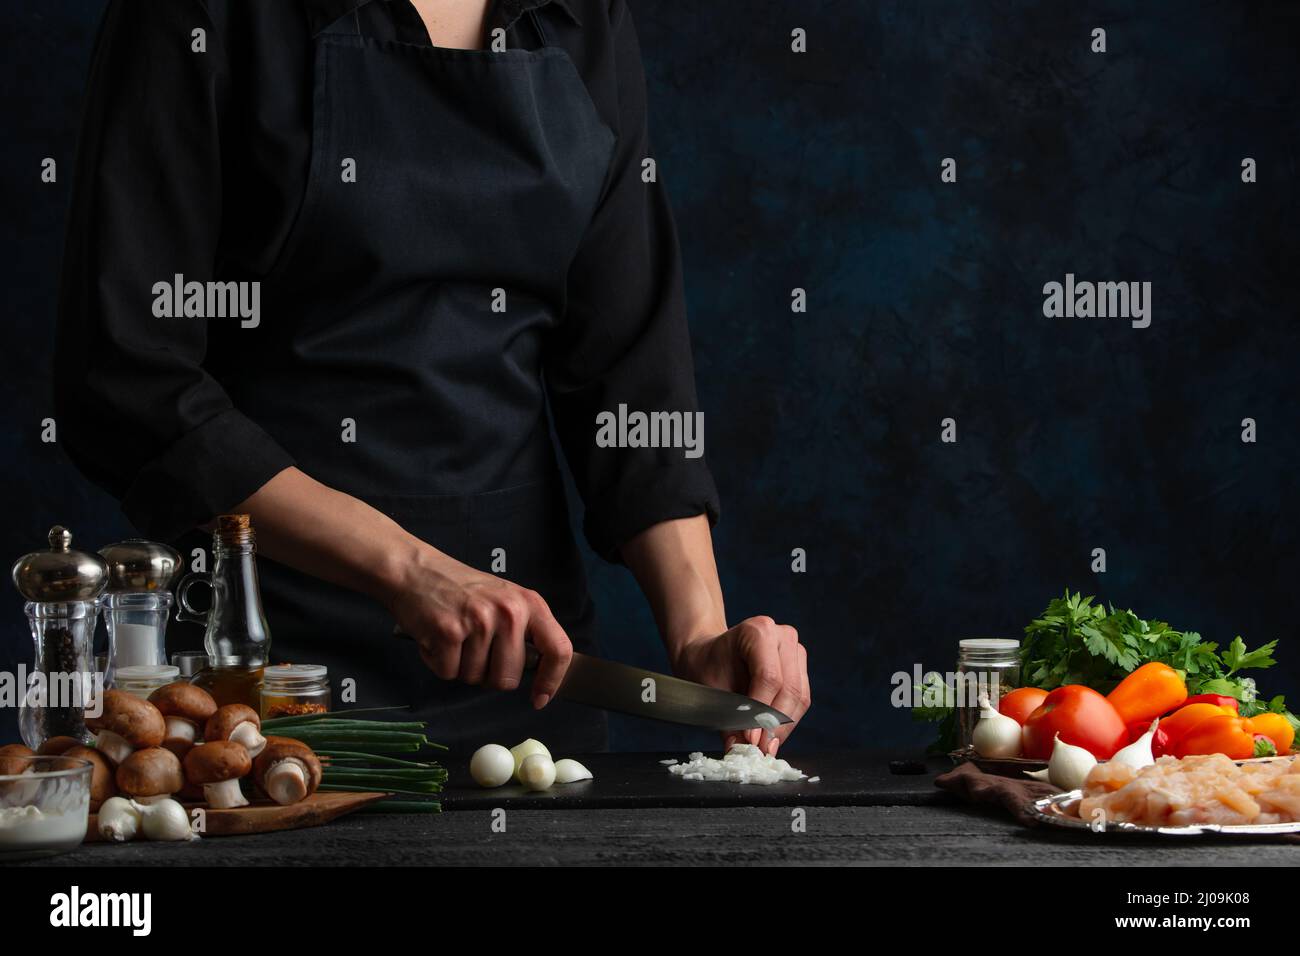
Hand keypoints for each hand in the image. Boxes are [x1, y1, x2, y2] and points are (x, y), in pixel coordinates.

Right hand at [383, 546, 571, 707]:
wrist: (414, 571)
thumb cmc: (459, 589)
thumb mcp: (504, 599)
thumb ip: (523, 631)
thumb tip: (538, 671)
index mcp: (529, 603)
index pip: (558, 649)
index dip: (551, 681)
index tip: (540, 698)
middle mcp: (509, 612)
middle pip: (508, 679)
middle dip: (488, 674)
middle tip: (473, 648)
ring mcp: (479, 622)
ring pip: (475, 678)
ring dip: (460, 666)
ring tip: (454, 636)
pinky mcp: (449, 633)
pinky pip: (449, 673)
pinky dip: (439, 663)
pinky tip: (437, 638)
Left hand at [670, 616, 809, 753]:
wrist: (707, 656)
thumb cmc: (705, 667)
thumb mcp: (709, 693)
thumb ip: (728, 722)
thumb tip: (740, 751)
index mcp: (758, 631)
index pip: (769, 677)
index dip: (761, 711)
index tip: (751, 738)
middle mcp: (782, 636)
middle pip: (789, 689)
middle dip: (774, 724)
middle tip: (760, 749)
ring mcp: (795, 650)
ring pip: (799, 697)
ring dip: (783, 726)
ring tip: (764, 746)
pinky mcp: (800, 667)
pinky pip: (801, 700)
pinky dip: (787, 721)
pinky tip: (770, 734)